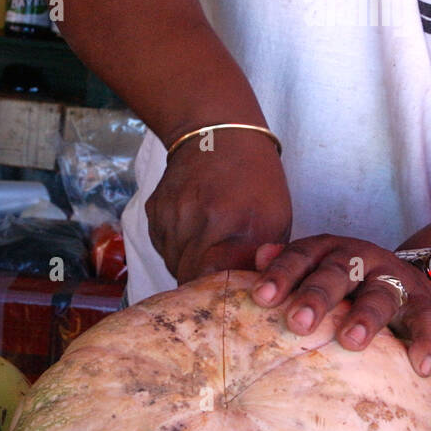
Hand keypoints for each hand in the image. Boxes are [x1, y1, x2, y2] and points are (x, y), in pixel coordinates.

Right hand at [145, 128, 292, 284]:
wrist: (219, 134)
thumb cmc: (258, 180)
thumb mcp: (276, 220)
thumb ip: (264, 262)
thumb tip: (255, 296)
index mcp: (235, 227)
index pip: (216, 285)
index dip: (222, 293)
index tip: (231, 294)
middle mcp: (198, 223)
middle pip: (190, 279)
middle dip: (204, 284)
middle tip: (219, 276)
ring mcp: (171, 216)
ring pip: (174, 265)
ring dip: (190, 265)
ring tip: (209, 248)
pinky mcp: (153, 211)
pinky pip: (163, 247)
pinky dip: (177, 248)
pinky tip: (194, 230)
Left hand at [249, 234, 430, 376]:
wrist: (406, 278)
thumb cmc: (346, 283)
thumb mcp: (318, 267)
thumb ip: (288, 265)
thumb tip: (259, 255)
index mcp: (330, 251)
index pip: (303, 255)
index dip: (283, 273)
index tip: (262, 297)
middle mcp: (362, 258)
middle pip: (338, 273)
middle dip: (317, 296)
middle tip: (298, 323)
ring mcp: (394, 278)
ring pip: (381, 294)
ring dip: (366, 316)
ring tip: (351, 341)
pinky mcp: (423, 302)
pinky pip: (427, 322)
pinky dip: (426, 343)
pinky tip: (420, 367)